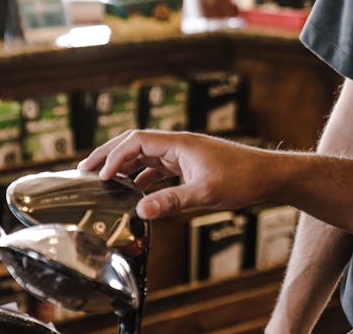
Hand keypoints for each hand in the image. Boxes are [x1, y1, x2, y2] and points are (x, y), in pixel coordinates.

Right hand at [77, 130, 271, 218]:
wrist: (269, 176)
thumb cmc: (242, 179)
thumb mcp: (205, 193)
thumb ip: (171, 201)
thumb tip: (139, 210)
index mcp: (180, 143)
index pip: (136, 141)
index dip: (114, 156)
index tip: (97, 175)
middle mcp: (179, 144)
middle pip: (135, 143)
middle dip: (110, 155)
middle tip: (84, 170)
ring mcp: (184, 154)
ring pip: (146, 155)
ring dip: (124, 167)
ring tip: (101, 181)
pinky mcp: (190, 165)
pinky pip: (158, 167)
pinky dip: (142, 177)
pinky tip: (133, 192)